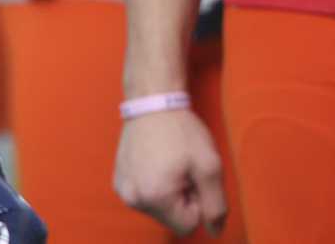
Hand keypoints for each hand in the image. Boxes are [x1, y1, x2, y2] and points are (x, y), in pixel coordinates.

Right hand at [114, 109, 227, 235]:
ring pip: (158, 208)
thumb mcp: (209, 166)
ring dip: (170, 191)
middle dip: (184, 198)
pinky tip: (158, 160)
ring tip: (172, 161)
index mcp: (156, 199)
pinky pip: (145, 196)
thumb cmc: (183, 132)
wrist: (153, 103)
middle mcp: (134, 201)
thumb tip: (216, 232)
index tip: (196, 178)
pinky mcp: (118, 182)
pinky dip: (155, 184)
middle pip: (172, 218)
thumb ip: (215, 204)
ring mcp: (123, 192)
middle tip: (185, 167)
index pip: (188, 226)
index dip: (199, 204)